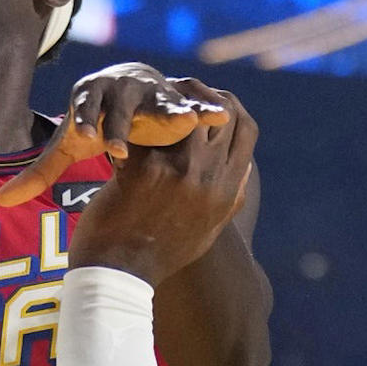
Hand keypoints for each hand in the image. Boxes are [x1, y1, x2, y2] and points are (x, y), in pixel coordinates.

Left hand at [3, 65, 239, 212]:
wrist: (128, 87)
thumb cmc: (96, 124)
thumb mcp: (70, 145)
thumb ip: (40, 171)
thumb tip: (0, 200)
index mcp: (90, 96)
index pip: (85, 107)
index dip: (85, 121)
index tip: (85, 138)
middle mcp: (120, 89)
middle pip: (119, 104)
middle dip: (120, 123)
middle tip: (118, 147)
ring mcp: (151, 91)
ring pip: (159, 100)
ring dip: (172, 110)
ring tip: (186, 122)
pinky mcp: (177, 97)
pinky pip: (192, 100)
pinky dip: (203, 106)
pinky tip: (220, 115)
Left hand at [62, 91, 258, 290]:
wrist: (120, 278)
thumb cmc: (159, 257)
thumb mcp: (207, 231)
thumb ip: (228, 199)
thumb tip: (244, 171)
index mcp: (228, 192)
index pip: (246, 129)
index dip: (229, 106)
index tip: (209, 100)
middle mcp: (210, 179)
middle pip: (222, 112)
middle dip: (202, 92)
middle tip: (179, 87)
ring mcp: (179, 173)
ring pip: (187, 112)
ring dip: (171, 97)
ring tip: (153, 92)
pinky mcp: (144, 171)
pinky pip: (145, 126)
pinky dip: (136, 116)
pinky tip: (124, 113)